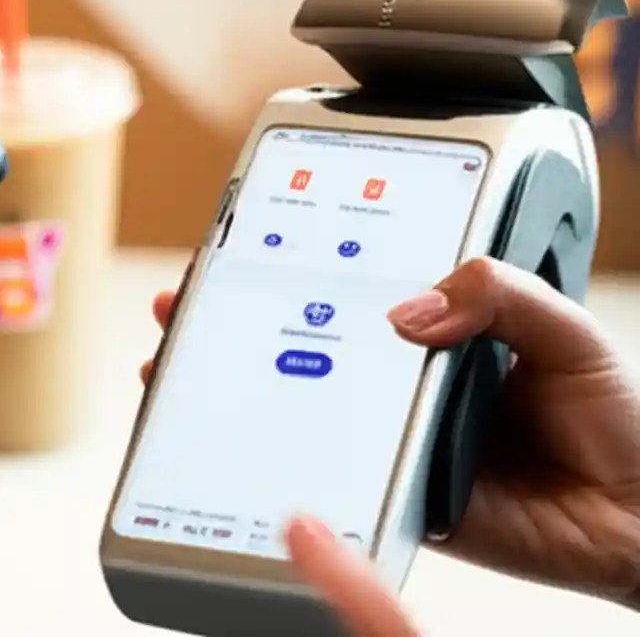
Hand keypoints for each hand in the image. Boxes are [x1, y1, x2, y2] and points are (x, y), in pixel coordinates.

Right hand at [142, 257, 639, 618]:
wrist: (639, 521)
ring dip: (242, 385)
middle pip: (308, 341)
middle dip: (235, 320)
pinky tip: (241, 439)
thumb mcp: (567, 329)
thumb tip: (411, 311)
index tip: (239, 248)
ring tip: (177, 362)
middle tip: (182, 303)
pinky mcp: (396, 492)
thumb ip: (498, 295)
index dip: (294, 266)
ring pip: (305, 404)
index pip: (356, 286)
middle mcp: (409, 378)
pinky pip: (333, 471)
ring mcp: (396, 436)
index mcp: (444, 328)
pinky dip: (283, 458)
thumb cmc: (620, 420)